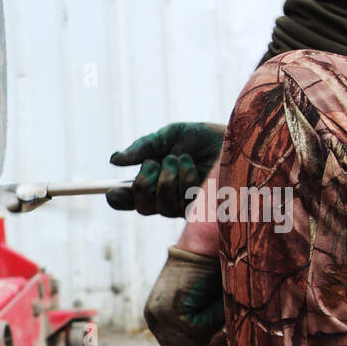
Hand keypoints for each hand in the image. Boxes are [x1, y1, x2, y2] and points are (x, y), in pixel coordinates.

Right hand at [106, 122, 225, 217]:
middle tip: (154, 163)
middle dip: (143, 184)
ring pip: (161, 206)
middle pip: (142, 207)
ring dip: (166, 179)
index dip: (117, 198)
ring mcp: (183, 206)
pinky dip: (184, 180)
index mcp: (153, 182)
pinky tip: (193, 165)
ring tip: (180, 158)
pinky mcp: (201, 209)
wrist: (235, 140)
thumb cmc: (203, 137)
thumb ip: (143, 147)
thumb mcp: (169, 136)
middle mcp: (165, 197)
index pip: (128, 199)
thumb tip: (114, 160)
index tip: (111, 189)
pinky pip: (182, 203)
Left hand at [144, 246, 224, 345]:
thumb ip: (209, 335)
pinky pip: (195, 331)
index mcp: (161, 322)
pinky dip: (210, 318)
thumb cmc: (218, 276)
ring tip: (207, 299)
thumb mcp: (211, 311)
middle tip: (209, 305)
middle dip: (206, 337)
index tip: (210, 314)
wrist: (210, 244)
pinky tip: (205, 295)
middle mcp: (154, 320)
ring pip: (191, 345)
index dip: (205, 341)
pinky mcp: (163, 310)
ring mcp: (155, 316)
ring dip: (209, 326)